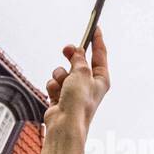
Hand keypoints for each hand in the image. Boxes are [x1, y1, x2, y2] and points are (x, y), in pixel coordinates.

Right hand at [37, 26, 109, 153]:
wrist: (64, 126)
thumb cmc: (78, 103)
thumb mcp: (81, 73)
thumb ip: (79, 59)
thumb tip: (78, 51)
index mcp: (101, 80)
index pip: (100, 55)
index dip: (97, 40)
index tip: (95, 26)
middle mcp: (89, 85)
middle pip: (79, 61)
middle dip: (71, 56)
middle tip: (66, 49)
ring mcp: (74, 92)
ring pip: (63, 71)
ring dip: (59, 75)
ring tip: (62, 85)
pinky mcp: (61, 97)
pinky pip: (54, 83)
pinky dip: (52, 87)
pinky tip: (55, 95)